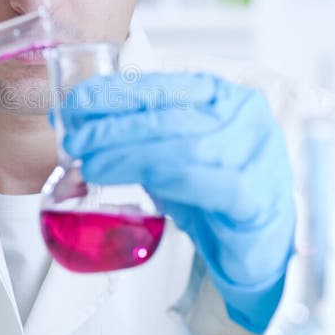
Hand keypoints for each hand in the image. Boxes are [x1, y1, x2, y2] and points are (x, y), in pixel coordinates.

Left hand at [60, 71, 295, 333]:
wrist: (263, 249)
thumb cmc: (215, 196)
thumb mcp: (170, 156)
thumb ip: (132, 137)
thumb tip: (71, 122)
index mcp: (223, 97)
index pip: (164, 86)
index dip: (116, 93)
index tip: (77, 103)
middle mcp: (245, 118)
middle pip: (169, 115)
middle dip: (115, 126)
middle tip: (77, 140)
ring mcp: (256, 155)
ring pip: (184, 146)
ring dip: (130, 154)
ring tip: (92, 164)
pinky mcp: (257, 197)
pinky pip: (207, 182)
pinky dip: (166, 179)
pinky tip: (138, 187)